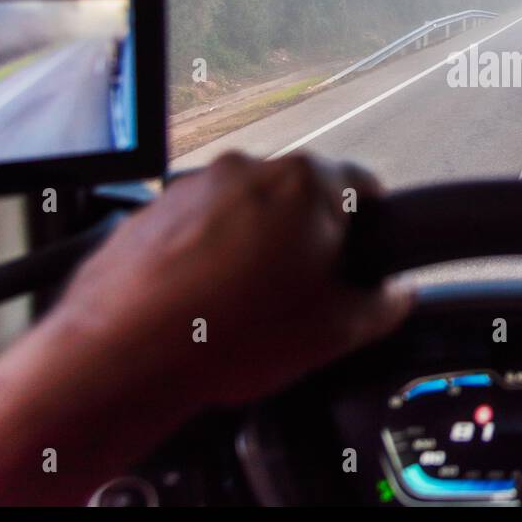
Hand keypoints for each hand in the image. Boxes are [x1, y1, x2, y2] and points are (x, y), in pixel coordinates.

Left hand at [53, 152, 413, 408]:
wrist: (123, 352)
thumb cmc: (234, 335)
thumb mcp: (334, 333)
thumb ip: (382, 306)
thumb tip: (398, 295)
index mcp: (306, 184)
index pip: (362, 183)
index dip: (372, 218)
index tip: (368, 246)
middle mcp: (249, 169)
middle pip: (298, 196)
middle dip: (306, 236)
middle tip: (305, 291)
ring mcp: (193, 186)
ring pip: (244, 210)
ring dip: (253, 245)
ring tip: (244, 305)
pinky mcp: (150, 211)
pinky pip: (195, 227)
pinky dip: (205, 255)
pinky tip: (201, 304)